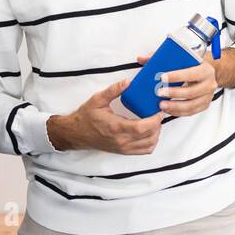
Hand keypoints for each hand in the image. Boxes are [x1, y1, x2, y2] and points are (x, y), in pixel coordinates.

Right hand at [48, 78, 164, 154]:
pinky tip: (148, 132)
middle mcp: (121, 140)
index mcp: (116, 127)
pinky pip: (143, 151)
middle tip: (157, 112)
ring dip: (156, 134)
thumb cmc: (86, 117)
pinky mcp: (123, 151)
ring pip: (149, 145)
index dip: (155, 120)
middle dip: (158, 124)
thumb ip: (113, 90)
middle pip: (149, 136)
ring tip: (153, 121)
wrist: (76, 133)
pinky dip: (151, 142)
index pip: (143, 127)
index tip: (159, 110)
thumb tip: (128, 82)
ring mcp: (123, 148)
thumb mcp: (98, 99)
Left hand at [144, 52, 217, 117]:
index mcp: (205, 69)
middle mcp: (209, 83)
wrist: (206, 73)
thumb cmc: (193, 66)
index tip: (162, 77)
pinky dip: (178, 112)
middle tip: (159, 92)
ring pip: (191, 105)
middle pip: (191, 91)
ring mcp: (207, 96)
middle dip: (173, 93)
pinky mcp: (204, 105)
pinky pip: (191, 112)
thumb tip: (142, 59)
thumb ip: (161, 57)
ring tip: (162, 104)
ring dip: (175, 106)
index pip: (191, 73)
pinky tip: (168, 110)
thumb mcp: (181, 58)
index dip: (176, 76)